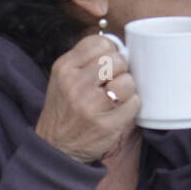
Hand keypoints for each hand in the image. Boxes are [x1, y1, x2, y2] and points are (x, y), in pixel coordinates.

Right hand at [35, 35, 139, 162]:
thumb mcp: (62, 79)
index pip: (99, 42)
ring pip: (128, 81)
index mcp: (64, 68)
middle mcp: (75, 84)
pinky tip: (120, 110)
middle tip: (114, 80)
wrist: (56, 147)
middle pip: (116, 60)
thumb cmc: (65, 109)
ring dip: (128, 88)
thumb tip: (118, 48)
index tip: (109, 62)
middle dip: (121, 69)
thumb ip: (85, 61)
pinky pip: (134, 103)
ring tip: (118, 96)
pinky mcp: (107, 125)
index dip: (110, 50)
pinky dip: (132, 105)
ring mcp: (91, 106)